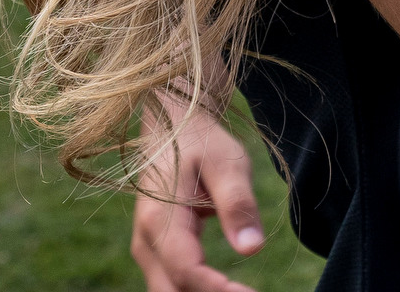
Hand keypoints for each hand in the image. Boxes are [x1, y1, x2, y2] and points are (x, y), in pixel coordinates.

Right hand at [130, 94, 265, 291]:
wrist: (171, 125)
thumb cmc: (201, 141)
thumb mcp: (227, 163)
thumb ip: (238, 205)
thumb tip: (252, 249)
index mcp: (160, 219)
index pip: (187, 271)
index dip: (218, 290)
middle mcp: (146, 241)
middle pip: (173, 290)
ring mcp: (147, 248)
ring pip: (168, 291)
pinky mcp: (156, 250)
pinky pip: (171, 282)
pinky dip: (195, 290)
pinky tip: (226, 290)